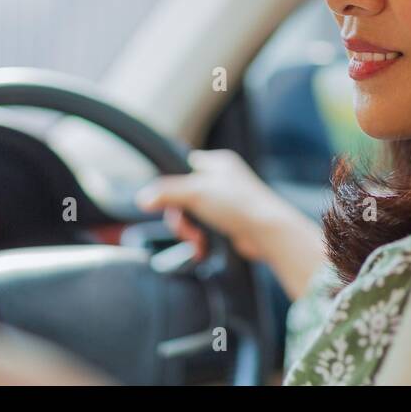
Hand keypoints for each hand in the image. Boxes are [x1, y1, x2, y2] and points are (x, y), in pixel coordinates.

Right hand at [135, 148, 328, 300]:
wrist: (267, 233)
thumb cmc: (240, 204)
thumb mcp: (196, 192)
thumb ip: (167, 193)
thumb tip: (143, 198)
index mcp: (217, 163)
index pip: (182, 169)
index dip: (172, 188)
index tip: (168, 202)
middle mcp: (222, 181)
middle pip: (183, 197)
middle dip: (181, 217)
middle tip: (185, 227)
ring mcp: (226, 203)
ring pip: (192, 217)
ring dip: (190, 232)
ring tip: (197, 240)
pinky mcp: (228, 224)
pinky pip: (204, 232)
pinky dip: (200, 241)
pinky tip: (203, 248)